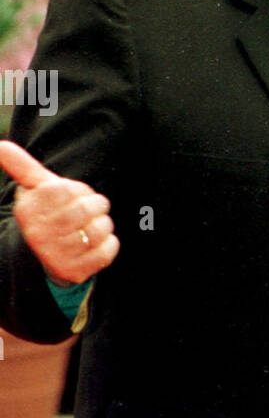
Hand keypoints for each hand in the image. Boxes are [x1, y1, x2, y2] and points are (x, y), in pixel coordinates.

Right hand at [0, 141, 118, 284]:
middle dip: (95, 206)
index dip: (77, 190)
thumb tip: (0, 146)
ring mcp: (56, 256)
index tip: (72, 196)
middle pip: (87, 209)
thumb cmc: (46, 214)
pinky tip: (96, 244)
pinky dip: (109, 244)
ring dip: (103, 225)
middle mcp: (38, 235)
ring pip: (100, 229)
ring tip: (91, 227)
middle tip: (89, 211)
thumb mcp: (34, 189)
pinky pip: (108, 250)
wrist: (46, 258)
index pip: (67, 189)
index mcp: (28, 211)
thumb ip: (21, 166)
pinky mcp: (75, 272)